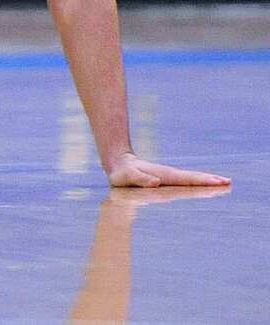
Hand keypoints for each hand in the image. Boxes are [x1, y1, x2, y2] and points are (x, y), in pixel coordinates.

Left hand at [105, 152, 230, 187]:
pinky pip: (187, 181)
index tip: (217, 182)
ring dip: (208, 180)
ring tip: (225, 182)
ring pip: (193, 178)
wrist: (119, 163)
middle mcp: (170, 175)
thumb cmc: (122, 173)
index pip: (187, 179)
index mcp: (164, 176)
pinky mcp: (169, 179)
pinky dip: (200, 182)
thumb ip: (140, 179)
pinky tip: (208, 184)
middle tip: (229, 182)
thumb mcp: (128, 177)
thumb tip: (156, 182)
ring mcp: (170, 176)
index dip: (202, 181)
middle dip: (211, 180)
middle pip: (194, 177)